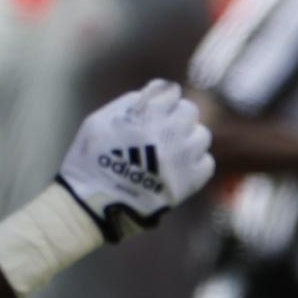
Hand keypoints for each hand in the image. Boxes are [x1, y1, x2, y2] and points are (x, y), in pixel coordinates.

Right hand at [57, 79, 213, 240]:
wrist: (93, 205)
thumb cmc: (90, 161)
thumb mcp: (98, 121)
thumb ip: (127, 103)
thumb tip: (152, 94)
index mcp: (146, 115)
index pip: (170, 92)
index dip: (163, 99)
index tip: (158, 107)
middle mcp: (168, 133)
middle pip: (189, 111)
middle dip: (177, 116)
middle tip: (165, 129)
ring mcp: (182, 158)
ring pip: (202, 136)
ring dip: (188, 139)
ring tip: (172, 150)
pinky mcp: (189, 182)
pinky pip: (207, 162)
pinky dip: (195, 163)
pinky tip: (179, 168)